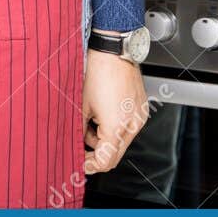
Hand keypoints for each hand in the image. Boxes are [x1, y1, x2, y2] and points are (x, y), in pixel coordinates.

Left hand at [82, 49, 147, 174]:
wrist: (113, 51)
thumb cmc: (97, 72)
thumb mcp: (81, 104)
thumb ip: (79, 128)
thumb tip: (76, 141)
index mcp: (117, 126)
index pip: (106, 160)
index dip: (90, 165)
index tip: (80, 163)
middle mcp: (132, 124)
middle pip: (115, 154)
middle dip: (96, 153)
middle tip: (81, 149)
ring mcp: (139, 117)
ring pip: (121, 141)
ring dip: (104, 139)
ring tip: (89, 121)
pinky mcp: (141, 109)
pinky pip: (128, 127)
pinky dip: (114, 127)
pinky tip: (101, 113)